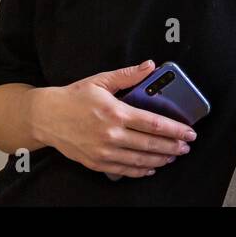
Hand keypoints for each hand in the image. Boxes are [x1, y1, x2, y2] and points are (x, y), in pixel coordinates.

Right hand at [31, 60, 196, 177]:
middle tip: (186, 147)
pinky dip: (141, 171)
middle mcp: (111, 134)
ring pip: (140, 160)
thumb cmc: (74, 97)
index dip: (175, 130)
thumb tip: (150, 65)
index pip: (153, 123)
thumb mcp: (101, 81)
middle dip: (172, 147)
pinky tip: (151, 168)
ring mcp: (104, 151)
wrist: (46, 117)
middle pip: (150, 144)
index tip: (189, 132)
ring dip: (160, 160)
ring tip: (173, 156)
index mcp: (115, 112)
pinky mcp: (97, 162)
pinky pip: (125, 170)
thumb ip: (128, 75)